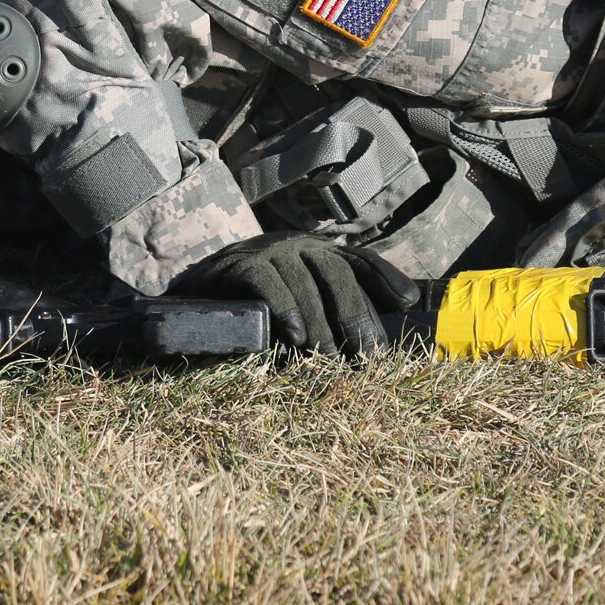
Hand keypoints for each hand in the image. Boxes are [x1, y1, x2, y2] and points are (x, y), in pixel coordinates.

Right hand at [173, 232, 419, 355]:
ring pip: (304, 282)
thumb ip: (332, 314)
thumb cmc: (259, 306)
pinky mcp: (239, 265)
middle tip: (367, 356)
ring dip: (320, 323)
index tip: (408, 302)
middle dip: (355, 313)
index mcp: (317, 251)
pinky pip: (267, 282)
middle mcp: (297, 244)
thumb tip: (375, 339)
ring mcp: (267, 250)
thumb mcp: (300, 306)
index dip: (385, 277)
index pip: (358, 259)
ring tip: (330, 360)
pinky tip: (294, 339)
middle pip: (336, 272)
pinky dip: (284, 309)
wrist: (197, 296)